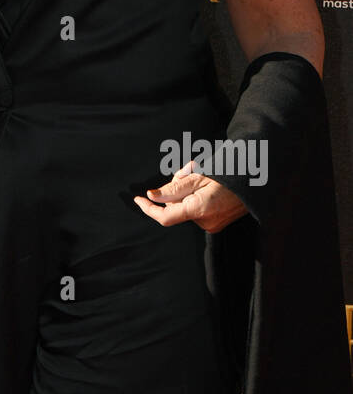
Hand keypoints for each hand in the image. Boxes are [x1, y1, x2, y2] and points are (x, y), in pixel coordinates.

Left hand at [133, 163, 247, 233]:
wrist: (257, 181)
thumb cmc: (229, 173)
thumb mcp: (198, 176)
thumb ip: (173, 189)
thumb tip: (152, 196)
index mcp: (199, 210)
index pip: (165, 216)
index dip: (148, 209)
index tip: (137, 199)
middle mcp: (205, 222)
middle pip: (176, 206)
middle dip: (176, 188)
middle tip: (189, 169)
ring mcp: (212, 224)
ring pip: (185, 206)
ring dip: (187, 189)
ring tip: (201, 172)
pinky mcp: (217, 223)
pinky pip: (196, 209)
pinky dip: (196, 196)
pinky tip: (207, 183)